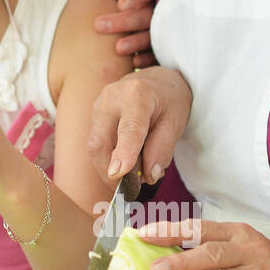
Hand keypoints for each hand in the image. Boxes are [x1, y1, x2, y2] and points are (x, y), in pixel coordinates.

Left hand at [85, 0, 157, 66]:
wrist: (102, 4)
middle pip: (148, 14)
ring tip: (118, 49)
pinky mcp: (154, 44)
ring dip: (137, 42)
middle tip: (99, 25)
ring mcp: (157, 25)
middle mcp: (156, 5)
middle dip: (125, 21)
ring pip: (153, 35)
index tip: (120, 4)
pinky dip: (147, 59)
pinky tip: (133, 63)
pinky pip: (157, 53)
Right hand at [86, 66, 190, 185]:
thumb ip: (162, 149)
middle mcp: (110, 98)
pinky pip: (96, 143)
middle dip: (109, 171)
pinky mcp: (93, 115)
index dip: (124, 153)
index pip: (129, 129)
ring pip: (95, 146)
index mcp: (136, 95)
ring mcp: (97, 106)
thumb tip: (148, 175)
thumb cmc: (169, 100)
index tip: (119, 175)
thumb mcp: (176, 122)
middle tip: (129, 189)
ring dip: (109, 167)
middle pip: (100, 141)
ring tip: (131, 176)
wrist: (156, 80)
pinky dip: (108, 159)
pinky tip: (123, 164)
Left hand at [137, 218, 269, 269]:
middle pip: (211, 253)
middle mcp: (246, 249)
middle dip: (181, 262)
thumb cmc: (253, 258)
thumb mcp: (232, 244)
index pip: (199, 228)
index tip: (145, 235)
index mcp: (234, 232)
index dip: (171, 231)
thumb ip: (201, 248)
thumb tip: (158, 254)